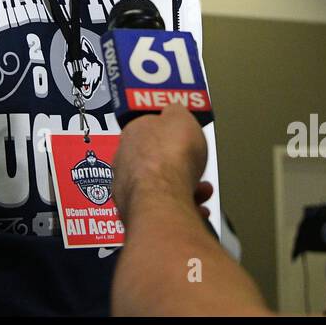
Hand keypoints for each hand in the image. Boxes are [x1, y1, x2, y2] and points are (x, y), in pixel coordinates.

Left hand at [113, 104, 208, 218]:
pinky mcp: (136, 214)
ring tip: (201, 191)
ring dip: (184, 189)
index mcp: (132, 134)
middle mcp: (124, 162)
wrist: (163, 201)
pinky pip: (162, 210)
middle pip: (155, 161)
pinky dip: (181, 209)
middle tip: (196, 167)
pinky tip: (196, 209)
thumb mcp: (181, 117)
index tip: (182, 138)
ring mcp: (128, 189)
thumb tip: (174, 110)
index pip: (147, 129)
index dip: (169, 134)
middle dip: (179, 165)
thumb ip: (176, 113)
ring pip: (160, 188)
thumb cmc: (169, 159)